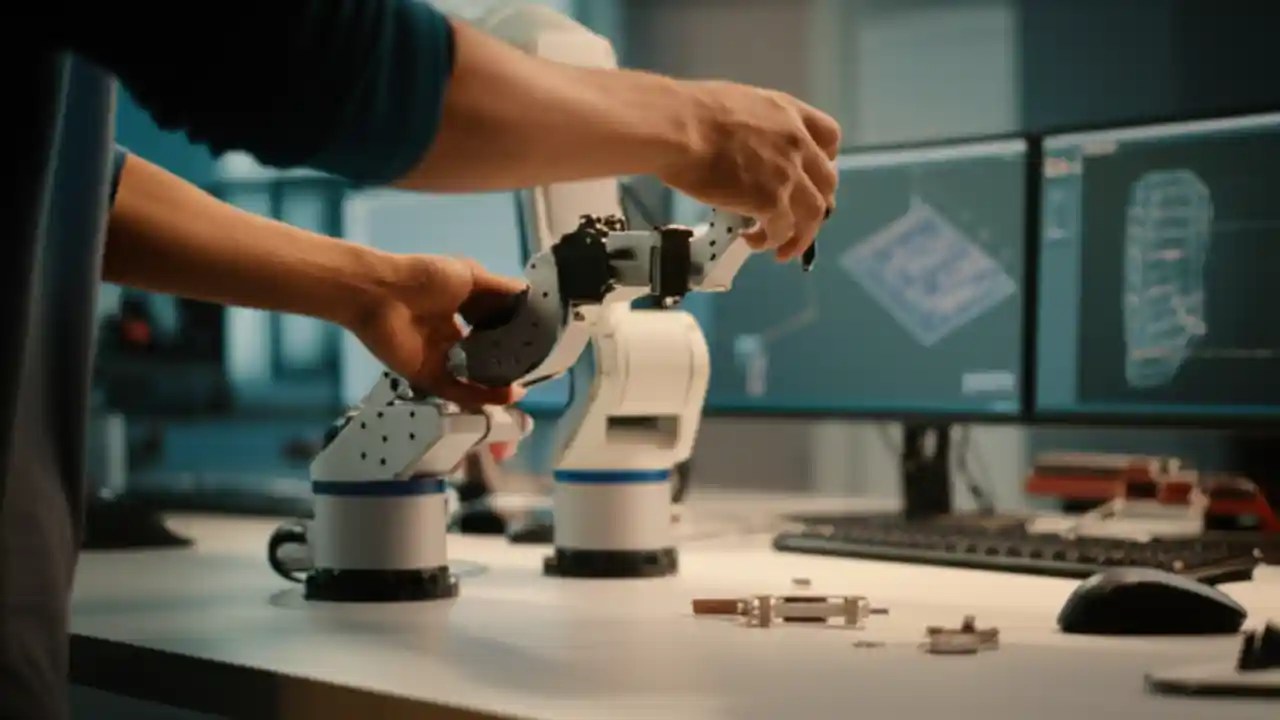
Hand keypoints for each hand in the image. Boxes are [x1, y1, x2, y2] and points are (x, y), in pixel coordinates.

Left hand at [348, 254, 527, 407]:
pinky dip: (484, 396)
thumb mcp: (470, 275)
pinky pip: (460, 391)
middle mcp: (453, 335)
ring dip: (500, 385)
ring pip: (476, 378)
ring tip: (525, 387)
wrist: (378, 293)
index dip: (515, 335)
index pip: (495, 327)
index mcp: (463, 309)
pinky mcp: (429, 377)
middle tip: (534, 370)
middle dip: (509, 364)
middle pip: (486, 355)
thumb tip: (533, 299)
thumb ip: (501, 289)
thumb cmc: (424, 277)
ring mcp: (441, 358)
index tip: (539, 343)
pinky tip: (508, 394)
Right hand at [660, 80, 840, 262]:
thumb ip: (756, 126)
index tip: (810, 175)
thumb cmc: (690, 111)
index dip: (824, 160)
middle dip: (816, 206)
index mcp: (789, 113)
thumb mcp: (737, 103)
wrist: (678, 128)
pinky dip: (771, 241)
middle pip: (826, 182)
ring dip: (801, 236)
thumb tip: (745, 147)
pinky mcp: (771, 202)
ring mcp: (788, 174)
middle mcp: (798, 143)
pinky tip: (752, 242)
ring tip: (782, 250)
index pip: (829, 136)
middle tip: (798, 222)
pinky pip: (782, 230)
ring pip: (813, 214)